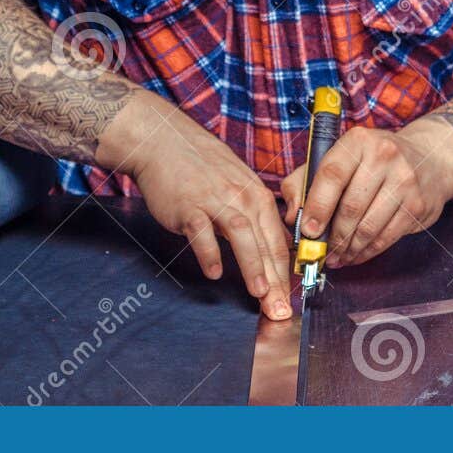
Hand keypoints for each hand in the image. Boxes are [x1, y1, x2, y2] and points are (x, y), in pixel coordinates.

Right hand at [99, 98, 294, 318]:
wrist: (164, 142)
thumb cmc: (201, 166)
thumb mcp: (238, 184)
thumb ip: (254, 215)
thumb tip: (271, 249)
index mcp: (257, 196)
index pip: (279, 241)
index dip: (286, 274)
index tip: (288, 299)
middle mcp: (241, 198)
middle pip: (265, 243)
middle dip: (276, 281)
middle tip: (279, 310)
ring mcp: (215, 201)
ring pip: (241, 235)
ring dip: (253, 266)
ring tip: (259, 294)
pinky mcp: (188, 206)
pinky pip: (202, 232)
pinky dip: (210, 253)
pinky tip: (214, 272)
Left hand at [280, 121, 452, 268]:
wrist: (429, 158)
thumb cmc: (372, 161)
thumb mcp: (339, 157)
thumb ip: (305, 181)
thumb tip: (291, 216)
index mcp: (358, 141)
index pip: (331, 175)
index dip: (316, 206)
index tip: (307, 230)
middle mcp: (384, 156)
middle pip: (350, 207)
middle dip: (331, 237)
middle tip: (319, 253)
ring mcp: (405, 181)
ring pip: (368, 227)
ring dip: (347, 249)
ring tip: (336, 257)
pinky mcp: (418, 205)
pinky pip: (386, 237)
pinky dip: (367, 252)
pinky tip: (355, 255)